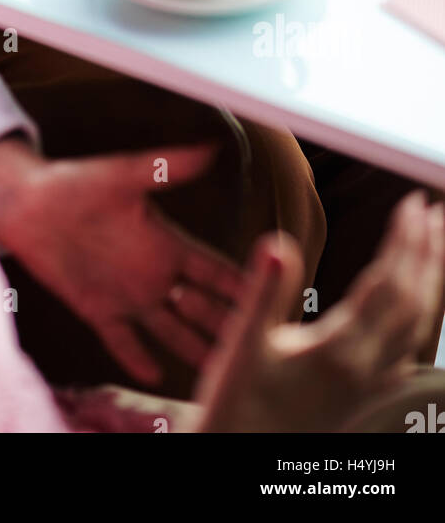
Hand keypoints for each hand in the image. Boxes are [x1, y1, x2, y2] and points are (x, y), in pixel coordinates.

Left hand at [0, 136, 243, 384]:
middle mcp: (153, 273)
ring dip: (194, 350)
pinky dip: (137, 356)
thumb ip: (168, 166)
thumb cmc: (77, 182)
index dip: (242, 284)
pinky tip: (154, 373)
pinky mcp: (97, 308)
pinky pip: (122, 340)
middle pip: (202, 308)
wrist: (28, 203)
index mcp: (166, 243)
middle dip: (230, 327)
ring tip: (223, 372)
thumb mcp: (125, 174)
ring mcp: (127, 295)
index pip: (214, 271)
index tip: (274, 297)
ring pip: (171, 330)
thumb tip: (210, 147)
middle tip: (262, 349)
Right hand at [196, 190, 444, 432]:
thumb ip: (264, 291)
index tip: (412, 207)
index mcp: (338, 352)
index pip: (387, 285)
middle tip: (433, 212)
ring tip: (433, 244)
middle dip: (426, 252)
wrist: (240, 455)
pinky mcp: (364, 393)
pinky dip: (419, 314)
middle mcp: (364, 369)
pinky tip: (415, 305)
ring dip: (429, 279)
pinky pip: (407, 347)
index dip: (404, 241)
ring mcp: (369, 383)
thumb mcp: (242, 344)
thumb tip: (277, 245)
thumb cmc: (238, 405)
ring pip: (417, 325)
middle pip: (413, 302)